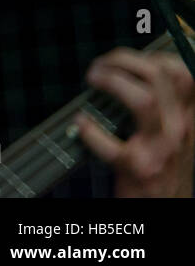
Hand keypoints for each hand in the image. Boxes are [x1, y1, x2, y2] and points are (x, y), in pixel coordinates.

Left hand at [74, 47, 194, 196]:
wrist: (164, 208)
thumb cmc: (160, 168)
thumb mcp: (169, 134)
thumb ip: (159, 107)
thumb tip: (123, 74)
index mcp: (185, 119)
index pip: (184, 76)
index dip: (155, 58)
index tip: (125, 59)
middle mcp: (179, 130)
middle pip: (161, 77)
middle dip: (124, 61)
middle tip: (98, 67)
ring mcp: (161, 150)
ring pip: (145, 100)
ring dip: (113, 82)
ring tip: (93, 80)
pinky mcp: (138, 170)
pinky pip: (112, 144)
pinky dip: (91, 131)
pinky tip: (81, 124)